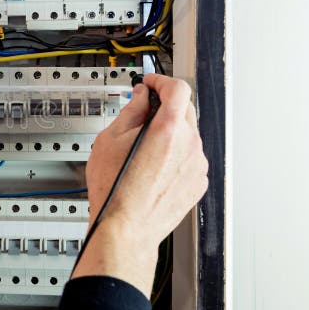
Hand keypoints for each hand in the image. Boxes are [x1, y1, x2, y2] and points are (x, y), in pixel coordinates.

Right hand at [72, 74, 207, 295]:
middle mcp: (190, 145)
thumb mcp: (110, 140)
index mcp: (169, 129)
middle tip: (143, 113)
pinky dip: (176, 156)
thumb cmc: (115, 190)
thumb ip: (132, 111)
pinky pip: (190, 158)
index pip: (177, 88)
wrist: (126, 228)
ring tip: (144, 150)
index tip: (151, 83)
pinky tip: (153, 168)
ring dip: (170, 134)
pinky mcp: (198, 182)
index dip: (161, 80)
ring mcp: (198, 165)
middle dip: (165, 106)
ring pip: (187, 136)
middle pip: (185, 110)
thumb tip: (142, 97)